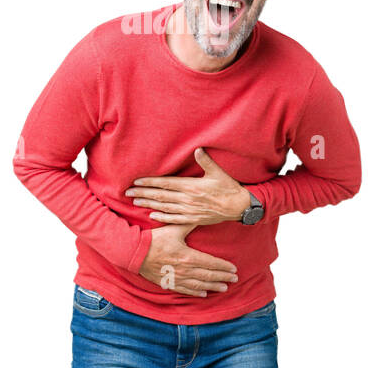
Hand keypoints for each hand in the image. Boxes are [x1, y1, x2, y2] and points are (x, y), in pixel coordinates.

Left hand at [126, 147, 251, 224]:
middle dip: (143, 193)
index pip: (165, 184)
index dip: (150, 182)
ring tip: (136, 201)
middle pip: (160, 196)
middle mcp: (188, 199)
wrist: (239, 207)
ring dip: (148, 204)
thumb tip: (198, 149)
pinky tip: (152, 215)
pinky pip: (174, 219)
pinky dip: (162, 217)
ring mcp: (190, 210)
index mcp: (191, 186)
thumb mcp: (219, 173)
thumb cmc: (229, 188)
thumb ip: (206, 161)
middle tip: (128, 192)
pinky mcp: (194, 219)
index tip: (136, 181)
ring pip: (164, 207)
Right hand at [138, 224, 238, 296]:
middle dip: (223, 277)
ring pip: (199, 285)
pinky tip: (203, 294)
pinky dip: (195, 292)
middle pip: (208, 275)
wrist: (133, 252)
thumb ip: (190, 224)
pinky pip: (184, 290)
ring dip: (213, 286)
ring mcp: (176, 278)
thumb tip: (202, 216)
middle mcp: (184, 269)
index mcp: (188, 256)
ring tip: (224, 288)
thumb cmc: (154, 239)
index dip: (224, 267)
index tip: (234, 269)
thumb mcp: (174, 229)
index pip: (211, 263)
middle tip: (235, 279)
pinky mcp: (167, 283)